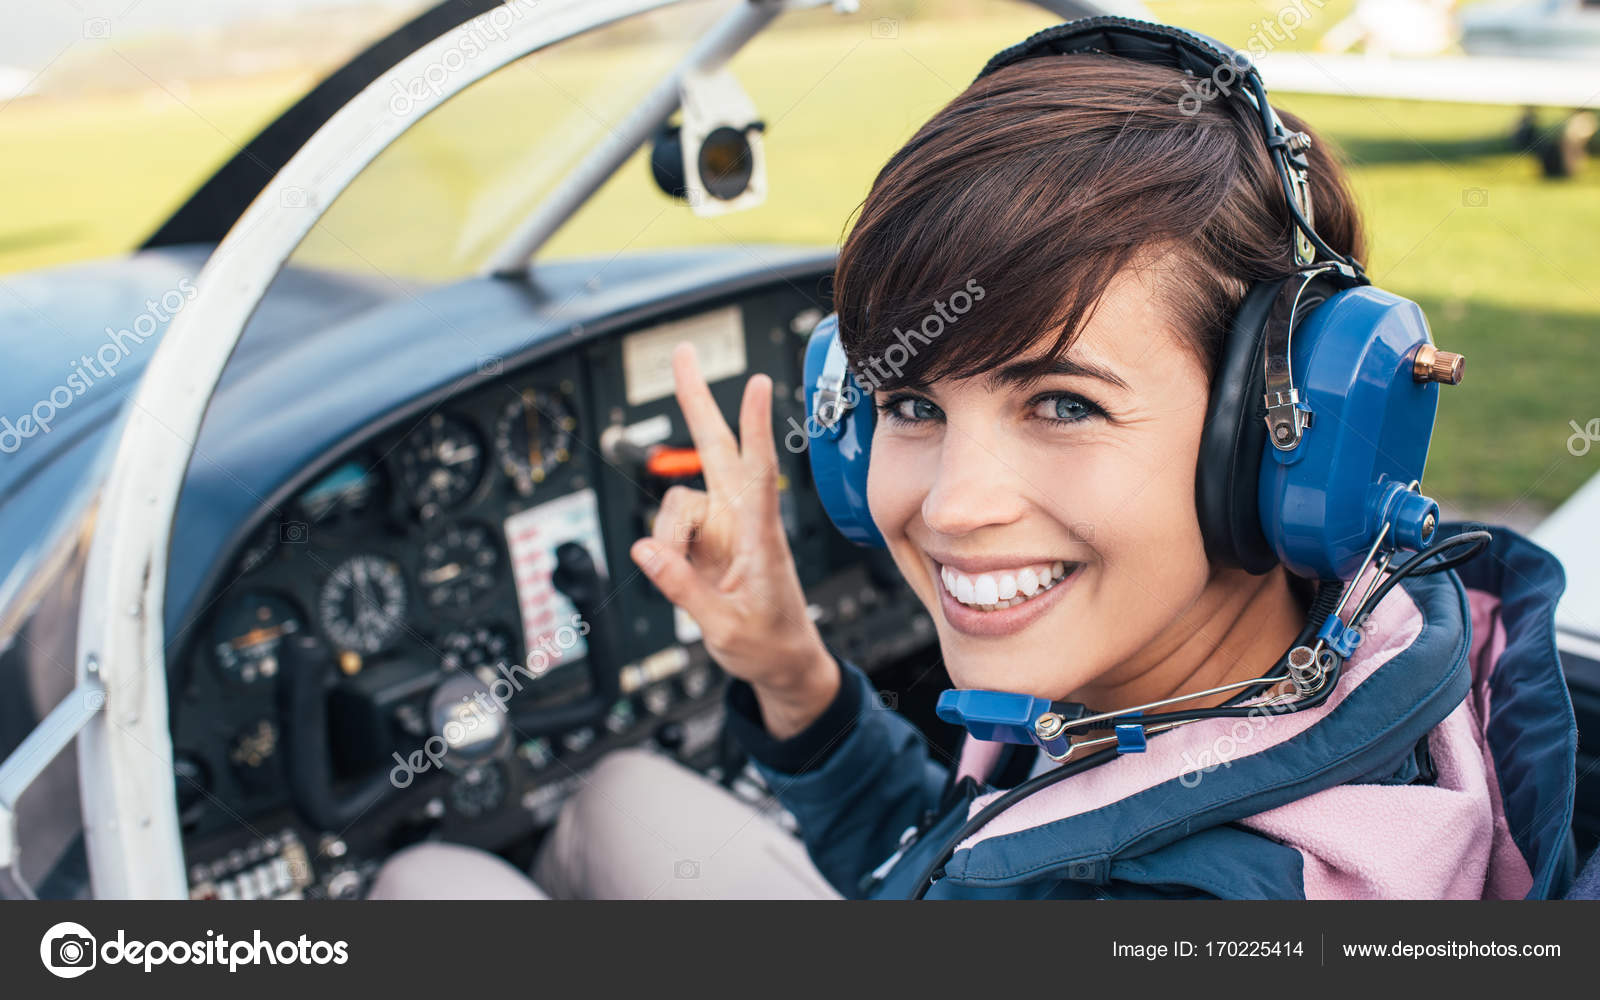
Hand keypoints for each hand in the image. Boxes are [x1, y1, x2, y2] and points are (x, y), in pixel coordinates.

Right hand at [629, 344, 837, 737]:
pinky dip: (664, 548)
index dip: (754, 427)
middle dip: (697, 401)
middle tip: (682, 353)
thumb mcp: (725, 629)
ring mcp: (723, 528)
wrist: (784, 663)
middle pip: (718, 449)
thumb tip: (645, 551)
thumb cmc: (769, 645)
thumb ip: (683, 589)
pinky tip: (674, 571)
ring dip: (667, 535)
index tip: (755, 382)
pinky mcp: (706, 540)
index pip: (759, 474)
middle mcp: (743, 521)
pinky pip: (670, 526)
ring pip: (678, 501)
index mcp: (762, 539)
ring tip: (678, 576)